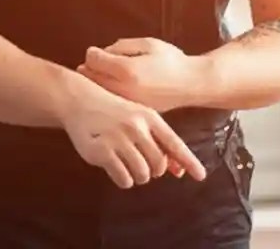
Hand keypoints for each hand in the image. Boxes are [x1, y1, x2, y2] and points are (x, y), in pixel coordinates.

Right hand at [60, 73, 206, 188]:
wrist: (78, 99)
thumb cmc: (112, 111)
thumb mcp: (138, 118)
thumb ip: (157, 141)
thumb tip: (178, 171)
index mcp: (149, 117)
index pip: (174, 144)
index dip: (189, 161)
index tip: (200, 176)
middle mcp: (136, 127)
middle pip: (158, 165)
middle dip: (153, 171)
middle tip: (141, 165)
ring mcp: (118, 138)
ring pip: (143, 174)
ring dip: (137, 176)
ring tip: (127, 165)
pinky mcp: (101, 151)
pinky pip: (124, 178)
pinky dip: (123, 179)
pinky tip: (115, 168)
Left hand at [77, 38, 201, 112]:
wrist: (192, 84)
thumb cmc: (171, 60)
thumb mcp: (147, 44)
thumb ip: (120, 46)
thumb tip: (98, 53)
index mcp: (126, 69)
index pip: (92, 60)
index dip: (92, 53)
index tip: (96, 52)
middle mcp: (123, 88)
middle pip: (90, 77)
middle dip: (90, 68)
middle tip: (98, 63)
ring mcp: (127, 102)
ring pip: (98, 91)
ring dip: (96, 82)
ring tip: (106, 75)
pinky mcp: (132, 111)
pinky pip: (111, 100)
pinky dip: (107, 94)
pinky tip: (116, 87)